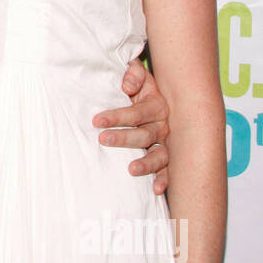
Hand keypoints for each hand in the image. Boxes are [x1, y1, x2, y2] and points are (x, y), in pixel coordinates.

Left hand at [92, 57, 169, 193]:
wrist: (146, 94)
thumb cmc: (134, 86)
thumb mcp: (134, 73)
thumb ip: (132, 73)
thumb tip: (127, 84)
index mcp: (156, 104)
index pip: (137, 112)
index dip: (117, 116)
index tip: (96, 120)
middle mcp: (162, 125)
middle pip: (145, 135)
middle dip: (124, 138)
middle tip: (103, 139)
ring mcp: (163, 143)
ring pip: (159, 155)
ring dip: (146, 163)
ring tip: (131, 170)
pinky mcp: (163, 157)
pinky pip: (166, 170)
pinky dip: (163, 180)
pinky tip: (156, 190)